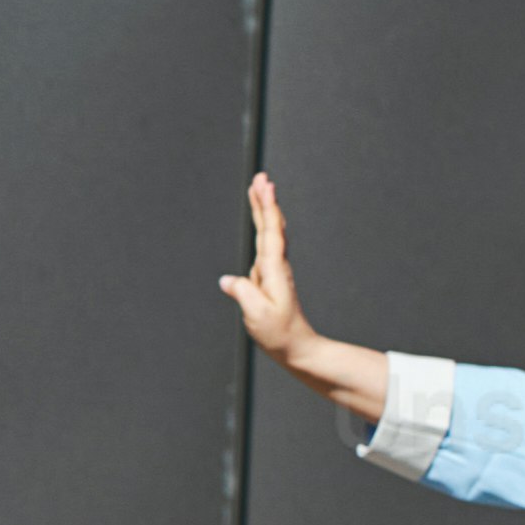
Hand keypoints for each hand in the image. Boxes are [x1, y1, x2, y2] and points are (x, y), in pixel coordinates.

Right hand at [219, 175, 388, 425]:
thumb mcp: (257, 315)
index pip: (271, 232)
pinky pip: (265, 245)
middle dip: (265, 200)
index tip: (266, 185)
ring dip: (264, 210)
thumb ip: (242, 294)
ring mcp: (273, 271)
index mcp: (274, 271)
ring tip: (260, 189)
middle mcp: (276, 266)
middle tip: (262, 177)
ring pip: (269, 233)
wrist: (297, 347)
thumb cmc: (279, 333)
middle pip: (271, 226)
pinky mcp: (269, 278)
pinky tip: (262, 222)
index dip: (267, 207)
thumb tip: (227, 280)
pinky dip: (263, 228)